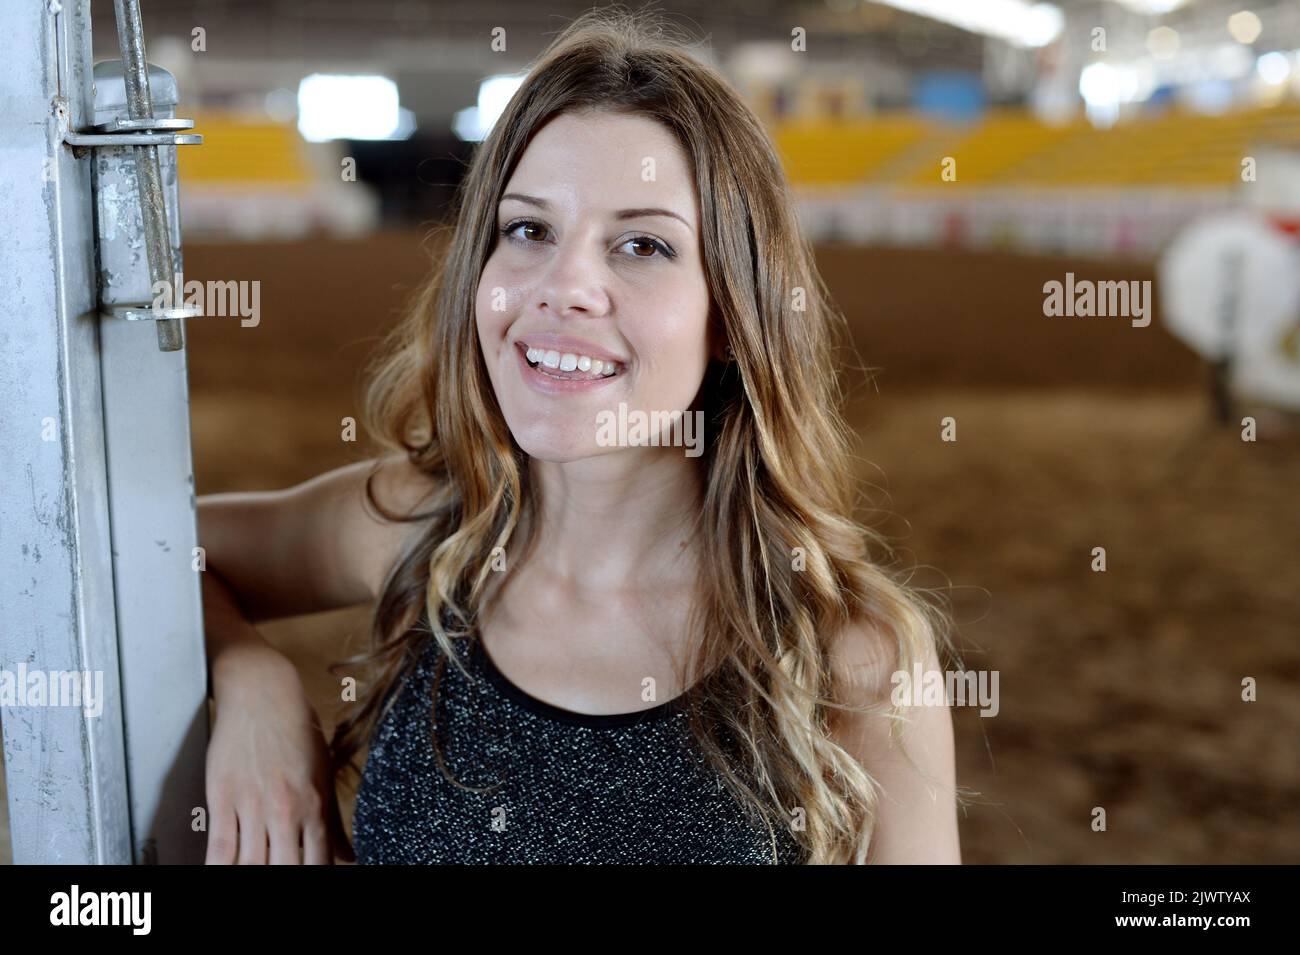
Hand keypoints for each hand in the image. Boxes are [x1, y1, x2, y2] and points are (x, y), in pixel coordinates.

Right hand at [204, 645, 352, 863]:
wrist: (263, 692)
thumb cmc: (296, 731)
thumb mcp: (323, 775)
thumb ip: (333, 823)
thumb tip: (350, 858)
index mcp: (314, 804)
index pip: (319, 863)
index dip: (317, 878)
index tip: (308, 884)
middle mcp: (285, 808)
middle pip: (284, 869)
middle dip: (281, 879)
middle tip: (278, 883)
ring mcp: (252, 803)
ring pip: (250, 864)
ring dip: (251, 875)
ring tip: (253, 879)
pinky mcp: (222, 796)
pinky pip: (219, 846)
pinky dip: (218, 868)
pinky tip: (220, 874)